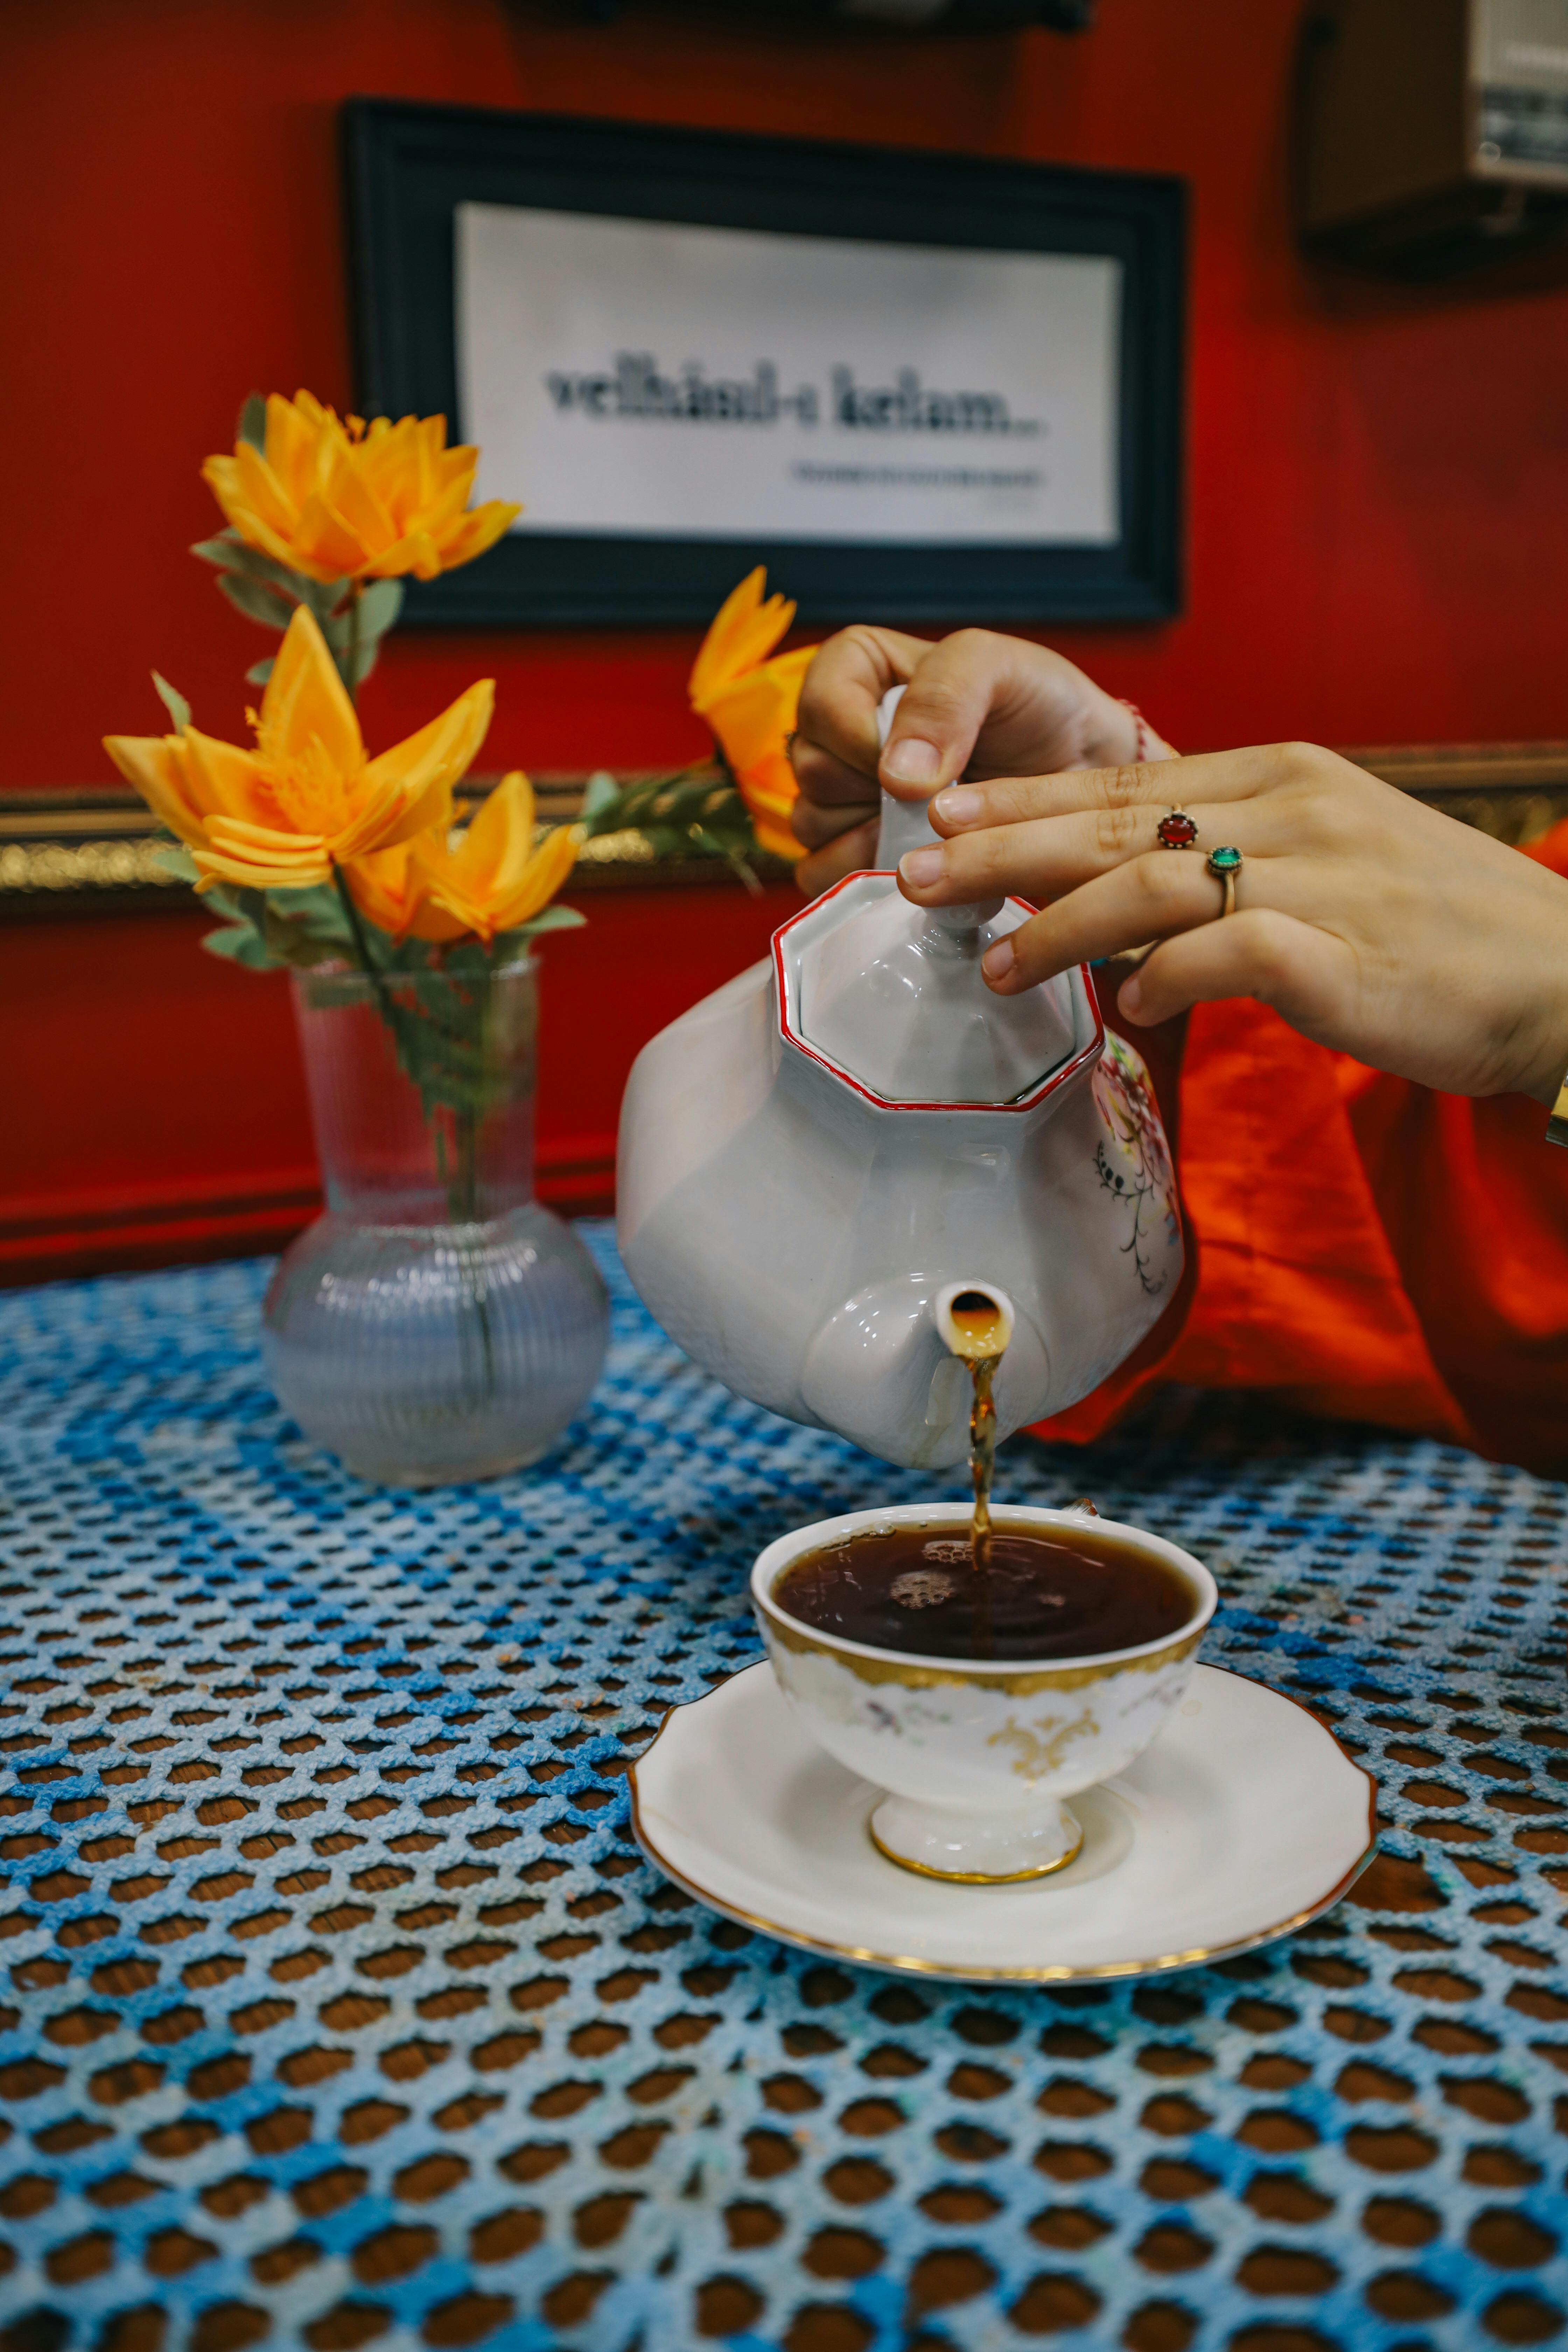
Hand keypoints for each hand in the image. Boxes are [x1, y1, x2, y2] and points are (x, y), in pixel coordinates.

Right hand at [788, 626, 1158, 897]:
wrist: (1080, 771)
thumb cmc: (1041, 708)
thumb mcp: (1000, 669)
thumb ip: (944, 698)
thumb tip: (895, 776)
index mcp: (861, 671)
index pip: (818, 702)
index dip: (858, 738)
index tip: (914, 760)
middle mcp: (842, 733)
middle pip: (809, 772)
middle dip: (870, 791)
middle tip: (934, 795)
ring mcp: (845, 798)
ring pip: (811, 827)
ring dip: (868, 837)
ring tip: (931, 831)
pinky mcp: (855, 852)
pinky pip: (822, 876)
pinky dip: (864, 878)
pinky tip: (916, 866)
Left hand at [895, 739, 1567, 1104]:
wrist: (1560, 977)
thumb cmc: (1432, 931)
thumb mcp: (1326, 862)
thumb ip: (1228, 864)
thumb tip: (1127, 908)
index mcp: (1284, 777)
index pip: (1126, 780)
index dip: (1023, 798)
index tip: (941, 813)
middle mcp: (1294, 811)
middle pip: (1115, 819)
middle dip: (1002, 847)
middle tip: (915, 873)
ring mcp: (1319, 878)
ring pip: (1152, 882)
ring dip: (1060, 926)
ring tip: (991, 964)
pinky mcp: (1340, 953)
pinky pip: (1225, 957)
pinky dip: (1166, 978)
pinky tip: (1126, 1007)